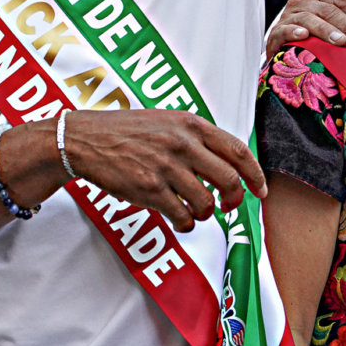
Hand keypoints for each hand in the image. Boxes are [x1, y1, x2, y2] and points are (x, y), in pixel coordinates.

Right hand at [65, 109, 265, 232]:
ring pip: (207, 203)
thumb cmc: (125, 131)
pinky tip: (178, 220)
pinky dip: (186, 225)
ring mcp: (166, 167)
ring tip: (194, 211)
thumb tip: (226, 163)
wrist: (85, 140)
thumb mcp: (164, 120)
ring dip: (205, 214)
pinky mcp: (150, 190)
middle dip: (234, 199)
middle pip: (229, 180)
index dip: (255, 175)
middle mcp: (182, 144)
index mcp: (189, 124)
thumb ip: (194, 137)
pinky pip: (183, 217)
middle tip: (228, 206)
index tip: (260, 190)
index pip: (238, 150)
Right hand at [266, 0, 345, 57]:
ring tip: (341, 41)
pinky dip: (294, 31)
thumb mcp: (332, 17)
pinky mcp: (276, 32)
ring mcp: (288, 16)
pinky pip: (285, 29)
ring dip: (326, 30)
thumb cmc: (313, 32)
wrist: (286, 48)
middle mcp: (302, 1)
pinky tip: (304, 36)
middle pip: (329, 10)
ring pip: (309, 18)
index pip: (342, 0)